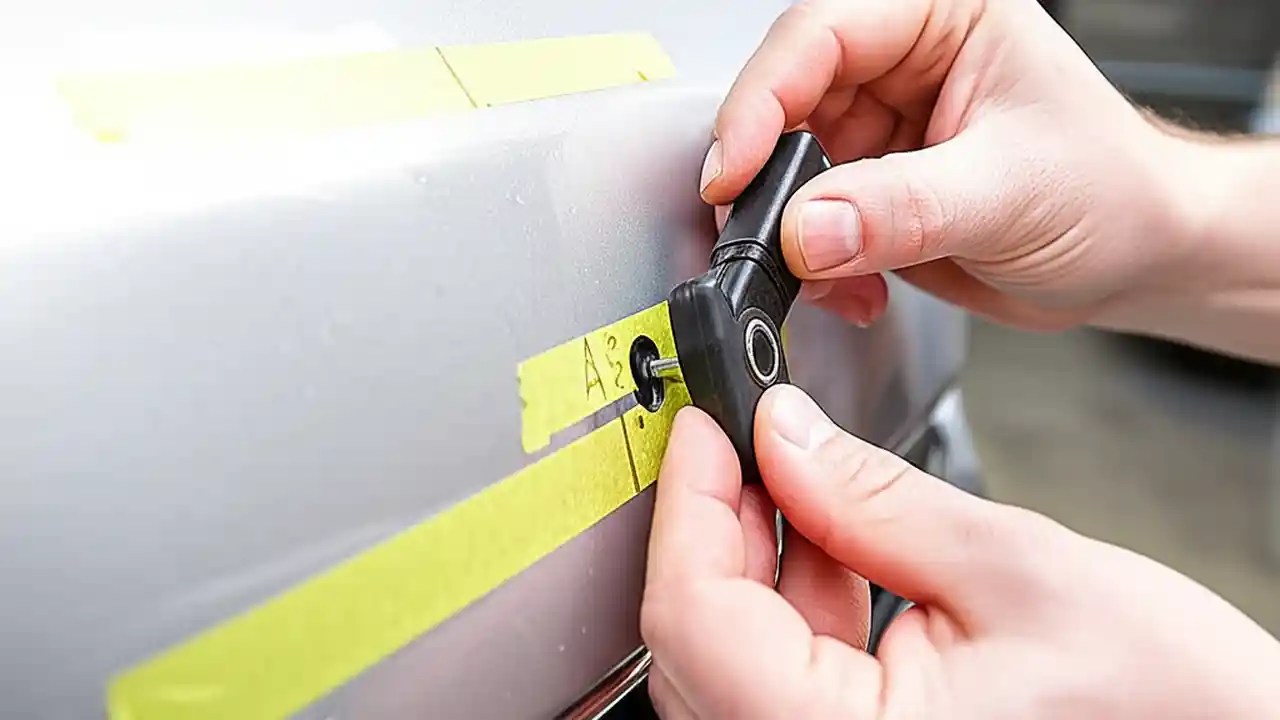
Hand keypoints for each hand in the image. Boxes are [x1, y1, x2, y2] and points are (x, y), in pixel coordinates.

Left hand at [641, 385, 1279, 717]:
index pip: (695, 616)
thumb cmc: (1166, 704)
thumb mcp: (1012, 567)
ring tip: (798, 478)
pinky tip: (832, 542)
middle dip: (714, 524)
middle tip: (744, 438)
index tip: (703, 428)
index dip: (688, 503)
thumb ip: (874, 496)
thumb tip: (784, 435)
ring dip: (752, 558)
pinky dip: (792, 602)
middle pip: (697, 637)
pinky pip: (777, 678)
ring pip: (729, 654)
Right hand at [701, 0, 1198, 330]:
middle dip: (766, 176)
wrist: (1137, 259)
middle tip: (756, 230)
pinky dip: (815, 268)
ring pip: (786, 171)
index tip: (737, 168)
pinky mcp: (871, 196)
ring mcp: (881, 135)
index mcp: (940, 18)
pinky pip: (808, 226)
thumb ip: (901, 209)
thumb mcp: (1008, 191)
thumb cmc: (1113, 190)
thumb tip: (807, 228)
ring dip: (791, 233)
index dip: (763, 99)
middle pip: (787, 102)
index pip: (819, 37)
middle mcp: (901, 69)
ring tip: (823, 274)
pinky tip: (854, 291)